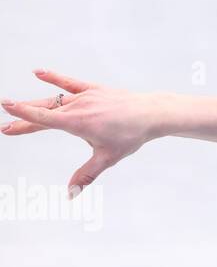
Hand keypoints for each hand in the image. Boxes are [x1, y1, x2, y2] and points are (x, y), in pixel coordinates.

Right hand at [1, 69, 160, 197]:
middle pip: (44, 112)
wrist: (152, 114)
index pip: (44, 118)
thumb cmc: (131, 135)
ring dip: (35, 105)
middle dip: (23, 119)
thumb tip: (71, 194)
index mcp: (78, 122)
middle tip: (4, 126)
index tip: (5, 108)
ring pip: (54, 100)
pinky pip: (70, 83)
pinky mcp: (94, 89)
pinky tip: (38, 72)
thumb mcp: (107, 158)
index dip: (23, 115)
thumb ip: (86, 175)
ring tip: (14, 108)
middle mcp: (79, 106)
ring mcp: (86, 96)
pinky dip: (54, 77)